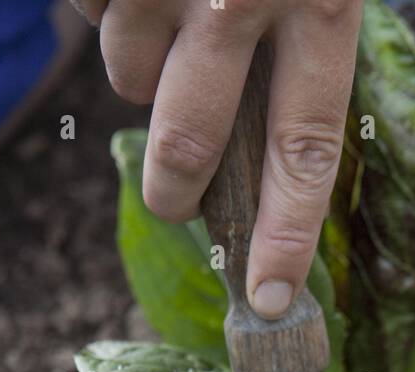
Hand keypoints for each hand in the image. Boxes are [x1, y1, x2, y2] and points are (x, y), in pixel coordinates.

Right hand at [71, 0, 361, 317]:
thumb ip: (297, 50)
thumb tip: (251, 161)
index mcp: (323, 6)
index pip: (305, 154)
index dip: (286, 238)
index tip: (269, 300)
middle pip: (191, 145)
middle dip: (175, 189)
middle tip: (175, 198)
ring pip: (131, 79)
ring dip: (143, 71)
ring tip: (172, 21)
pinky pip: (91, 18)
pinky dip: (108, 10)